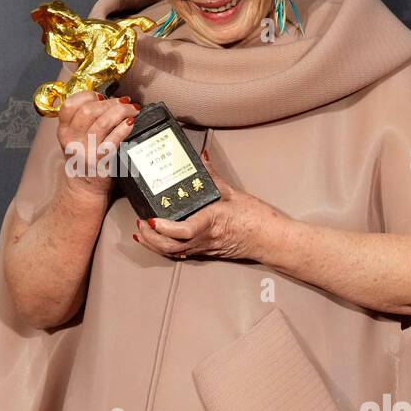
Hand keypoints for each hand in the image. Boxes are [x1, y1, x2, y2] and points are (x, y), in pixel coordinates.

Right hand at [56, 91, 141, 201]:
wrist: (84, 188)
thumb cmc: (83, 160)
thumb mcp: (74, 139)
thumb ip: (83, 120)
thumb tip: (107, 100)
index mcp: (64, 131)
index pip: (70, 105)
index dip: (87, 96)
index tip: (101, 96)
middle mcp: (71, 140)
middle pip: (89, 110)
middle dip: (111, 102)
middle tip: (125, 102)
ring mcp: (85, 151)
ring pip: (103, 122)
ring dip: (121, 111)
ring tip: (133, 110)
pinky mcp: (100, 161)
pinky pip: (113, 140)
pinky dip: (124, 128)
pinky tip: (131, 123)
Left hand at [132, 146, 289, 261]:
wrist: (270, 240)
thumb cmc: (256, 219)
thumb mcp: (234, 192)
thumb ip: (213, 176)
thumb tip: (201, 157)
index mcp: (212, 222)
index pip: (184, 231)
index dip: (164, 228)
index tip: (151, 219)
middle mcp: (205, 239)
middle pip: (171, 247)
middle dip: (150, 238)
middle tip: (140, 223)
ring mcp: (204, 248)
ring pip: (173, 253)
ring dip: (153, 244)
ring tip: (141, 231)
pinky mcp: (205, 252)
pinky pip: (180, 253)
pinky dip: (164, 248)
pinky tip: (155, 240)